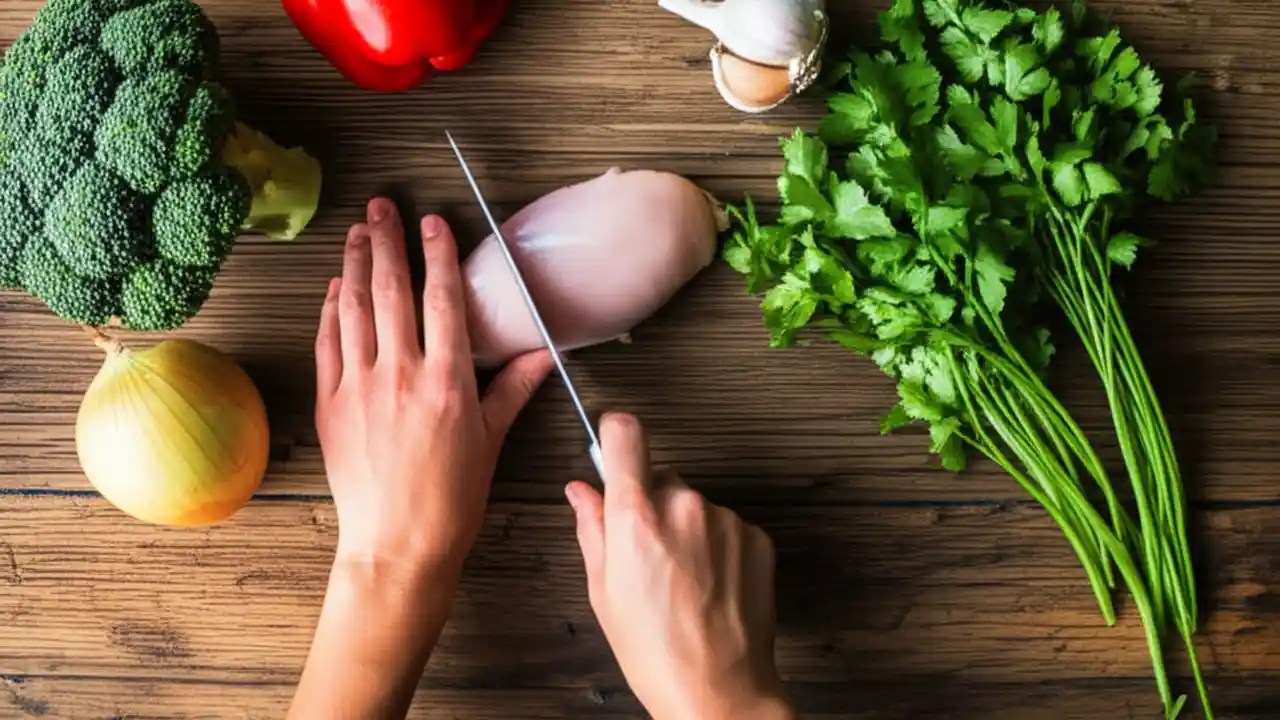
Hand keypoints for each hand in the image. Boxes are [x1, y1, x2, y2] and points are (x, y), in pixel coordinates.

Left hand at [314, 197, 553, 578]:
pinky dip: (330, 311)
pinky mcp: (331, 405)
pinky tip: (334, 288)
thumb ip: (512, 387)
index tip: (433, 223)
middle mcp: (400, 375)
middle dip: (386, 242)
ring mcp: (360, 388)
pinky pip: (328, 344)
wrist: (399, 544)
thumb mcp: (491, 439)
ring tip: (356, 232)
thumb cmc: (452, 498)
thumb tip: (542, 353)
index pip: (442, 300)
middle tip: (381, 207)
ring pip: (353, 310)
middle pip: (391, 292)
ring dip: (353, 265)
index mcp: (447, 381)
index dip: (438, 254)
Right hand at [566, 414, 791, 719]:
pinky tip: (710, 585)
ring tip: (683, 580)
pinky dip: (717, 546)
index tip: (614, 437)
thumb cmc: (655, 651)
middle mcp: (684, 508)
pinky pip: (726, 525)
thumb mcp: (603, 591)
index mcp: (636, 519)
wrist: (718, 689)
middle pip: (661, 478)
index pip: (626, 435)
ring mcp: (725, 521)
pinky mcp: (755, 536)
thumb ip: (592, 528)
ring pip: (695, 504)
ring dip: (687, 528)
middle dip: (651, 503)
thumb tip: (582, 492)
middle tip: (648, 553)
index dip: (616, 433)